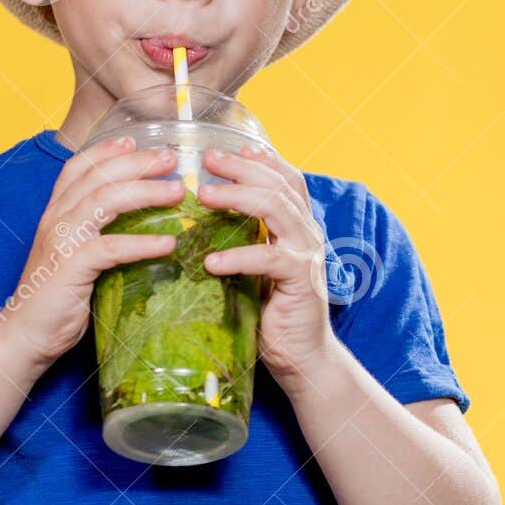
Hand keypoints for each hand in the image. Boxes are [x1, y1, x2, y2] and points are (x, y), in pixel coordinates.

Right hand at [0, 135, 185, 368]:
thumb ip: (97, 235)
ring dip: (147, 193)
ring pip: (106, 201)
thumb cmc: (56, 298)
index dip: (105, 151)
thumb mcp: (75, 256)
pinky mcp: (70, 268)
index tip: (134, 141)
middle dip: (138, 163)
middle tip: (171, 159)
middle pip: (100, 177)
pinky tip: (169, 244)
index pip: (77, 167)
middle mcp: (56, 219)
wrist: (24, 335)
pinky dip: (143, 243)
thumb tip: (143, 226)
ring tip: (179, 193)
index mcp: (55, 213)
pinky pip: (111, 247)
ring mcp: (61, 241)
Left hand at [196, 144, 335, 388]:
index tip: (229, 147)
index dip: (261, 160)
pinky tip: (210, 262)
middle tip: (206, 161)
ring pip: (278, 210)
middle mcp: (307, 234)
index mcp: (298, 227)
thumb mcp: (255, 269)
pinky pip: (270, 259)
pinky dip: (239, 256)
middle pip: (279, 186)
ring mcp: (307, 255)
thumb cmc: (272, 313)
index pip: (286, 179)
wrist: (302, 357)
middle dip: (241, 169)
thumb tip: (197, 221)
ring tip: (204, 196)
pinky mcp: (301, 281)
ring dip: (239, 198)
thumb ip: (242, 242)